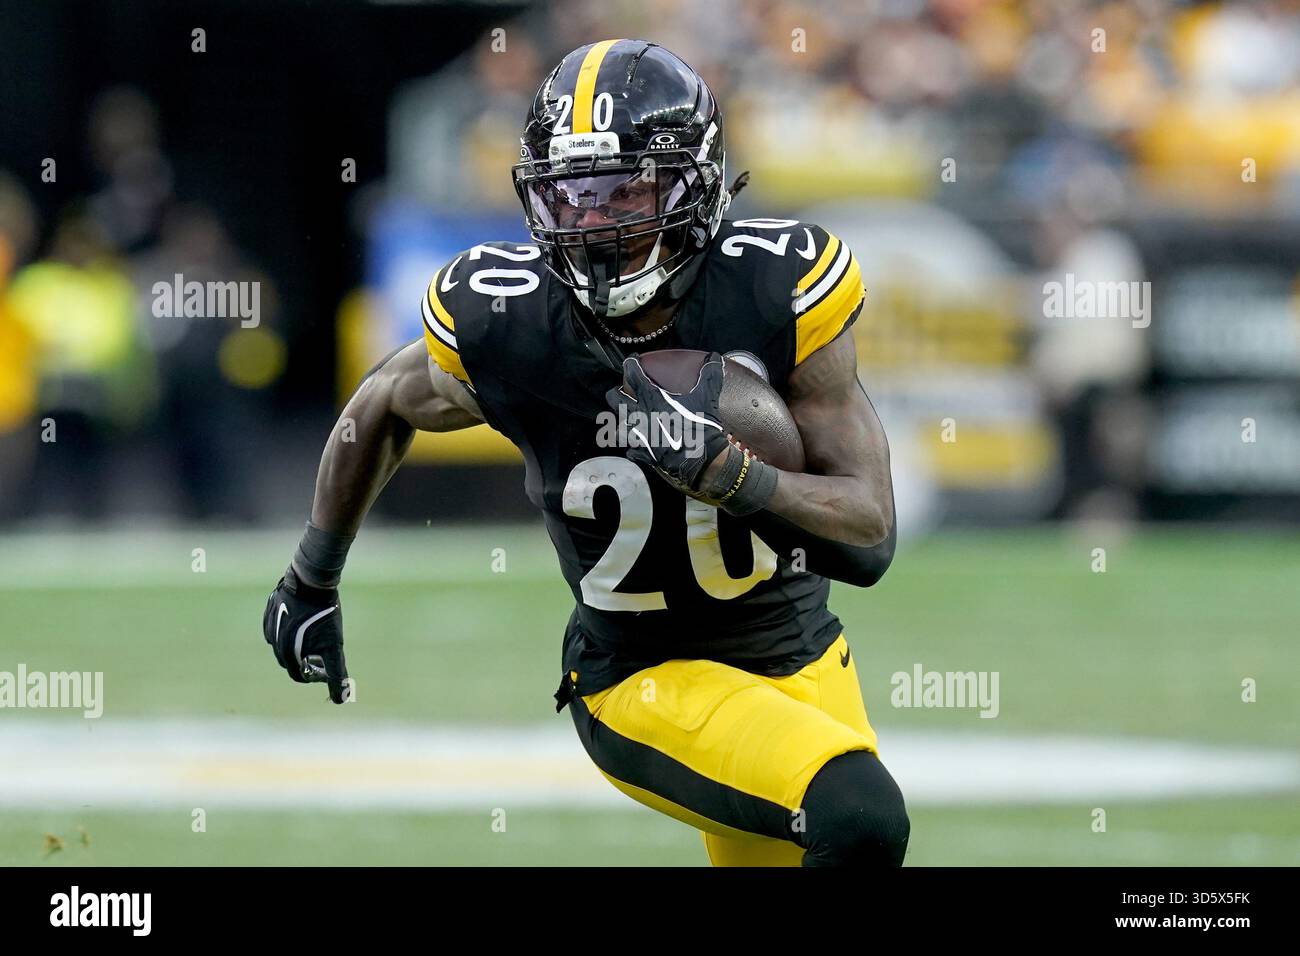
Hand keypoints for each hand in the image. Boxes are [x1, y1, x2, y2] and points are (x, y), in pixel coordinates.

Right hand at [262, 564, 350, 702]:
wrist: (313, 581)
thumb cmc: (324, 615)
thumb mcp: (334, 646)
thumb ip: (336, 673)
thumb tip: (341, 699)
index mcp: (286, 652)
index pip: (297, 675)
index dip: (312, 677)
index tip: (324, 671)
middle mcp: (273, 640)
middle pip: (289, 660)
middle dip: (304, 662)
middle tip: (320, 654)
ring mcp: (269, 623)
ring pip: (282, 642)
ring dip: (296, 645)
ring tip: (313, 637)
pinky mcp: (270, 608)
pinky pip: (277, 625)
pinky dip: (289, 629)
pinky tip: (302, 622)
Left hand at [605, 353, 732, 495]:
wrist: (701, 459)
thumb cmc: (701, 426)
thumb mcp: (708, 397)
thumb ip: (709, 374)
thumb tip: (715, 357)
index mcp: (652, 399)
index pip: (632, 375)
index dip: (630, 363)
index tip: (632, 359)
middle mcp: (640, 415)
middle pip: (614, 399)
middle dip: (616, 392)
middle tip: (623, 391)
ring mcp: (639, 436)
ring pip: (618, 425)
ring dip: (622, 420)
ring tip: (628, 418)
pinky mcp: (644, 453)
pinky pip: (631, 449)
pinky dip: (633, 446)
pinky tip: (638, 445)